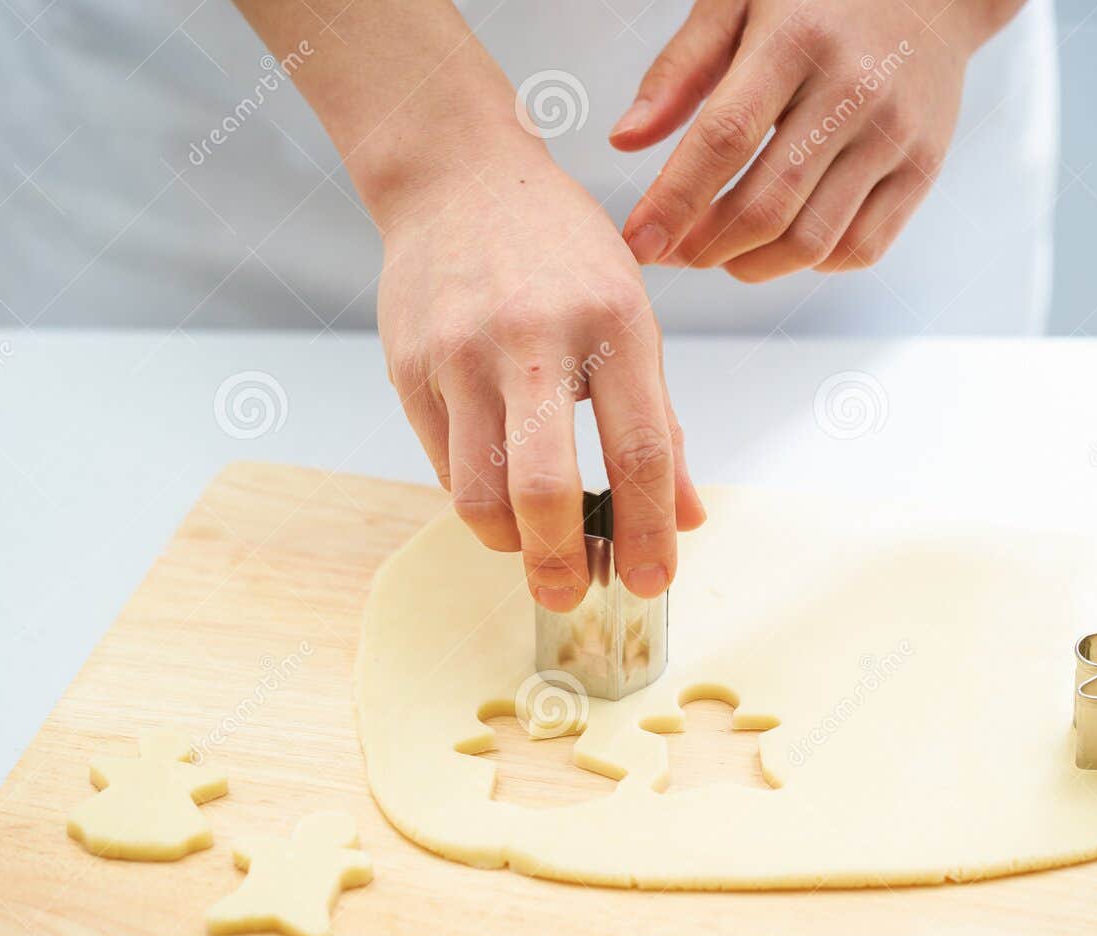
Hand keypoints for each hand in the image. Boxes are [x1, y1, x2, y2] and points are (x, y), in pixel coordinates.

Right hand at [376, 138, 705, 610]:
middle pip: (544, 488)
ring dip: (511, 545)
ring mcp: (462, 354)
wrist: (460, 178)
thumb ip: (660, 423)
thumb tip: (686, 519)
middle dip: (563, 565)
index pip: (638, 452)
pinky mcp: (410, 367)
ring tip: (534, 550)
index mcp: (613, 323)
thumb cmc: (562, 255)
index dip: (650, 533)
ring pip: (479, 494)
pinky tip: (498, 498)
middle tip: (574, 597)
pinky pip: (442, 468)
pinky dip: (475, 501)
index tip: (654, 583)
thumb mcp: (633, 317)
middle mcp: (534, 339)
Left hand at [611, 0, 1021, 280]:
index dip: (675, 201)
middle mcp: (853, 91)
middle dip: (706, 245)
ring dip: (752, 265)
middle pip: (767, 204)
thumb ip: (679, 68)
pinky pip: (861, 248)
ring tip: (721, 253)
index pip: (724, 139)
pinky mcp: (924, 168)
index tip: (640, 242)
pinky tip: (782, 242)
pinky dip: (811, 264)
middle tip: (675, 251)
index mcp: (797, 39)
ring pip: (812, 240)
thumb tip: (625, 140)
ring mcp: (895, 135)